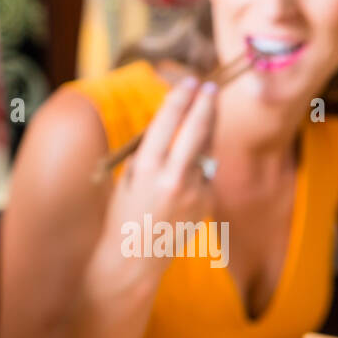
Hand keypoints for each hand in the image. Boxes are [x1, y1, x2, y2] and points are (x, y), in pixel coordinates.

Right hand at [102, 76, 217, 266]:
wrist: (137, 255)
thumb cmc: (125, 211)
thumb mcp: (130, 175)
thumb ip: (152, 151)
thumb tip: (174, 122)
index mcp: (147, 168)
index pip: (168, 123)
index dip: (181, 98)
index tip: (191, 81)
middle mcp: (173, 178)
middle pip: (197, 132)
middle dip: (206, 105)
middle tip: (212, 86)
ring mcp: (194, 192)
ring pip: (207, 151)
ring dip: (208, 130)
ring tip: (208, 110)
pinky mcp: (207, 202)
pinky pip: (206, 173)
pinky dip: (201, 165)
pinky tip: (188, 171)